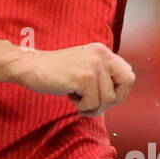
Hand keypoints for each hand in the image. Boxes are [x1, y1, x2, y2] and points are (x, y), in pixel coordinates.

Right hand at [15, 43, 134, 114]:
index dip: (120, 92)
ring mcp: (93, 66)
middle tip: (94, 102)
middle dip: (111, 101)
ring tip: (76, 96)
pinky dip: (81, 106)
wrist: (30, 67)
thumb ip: (102, 75)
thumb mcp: (84, 66)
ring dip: (91, 106)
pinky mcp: (84, 78)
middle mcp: (101, 55)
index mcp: (103, 52)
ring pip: (107, 100)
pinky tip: (70, 96)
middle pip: (125, 86)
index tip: (105, 98)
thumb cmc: (55, 72)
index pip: (129, 75)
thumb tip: (118, 96)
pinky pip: (92, 104)